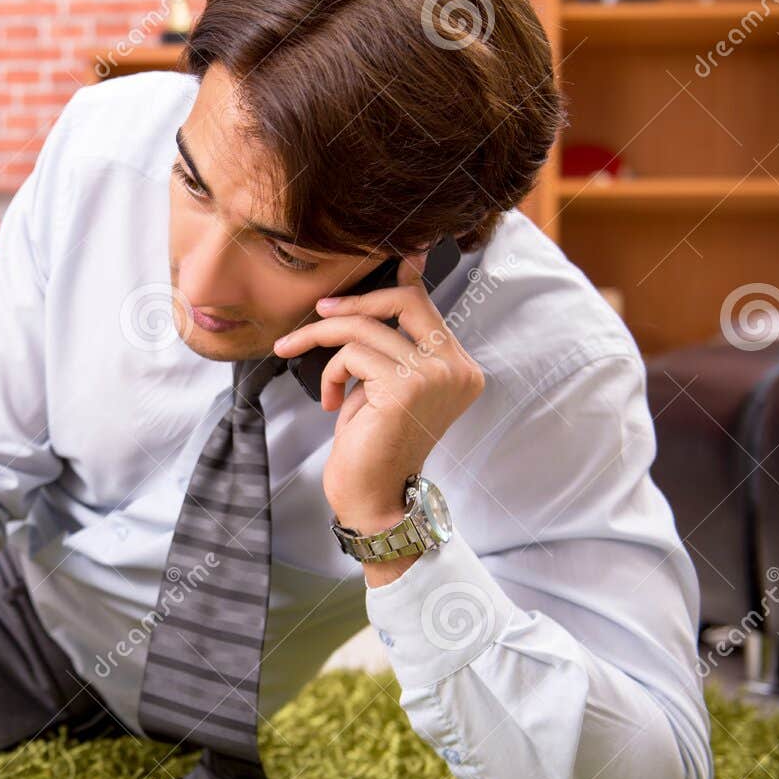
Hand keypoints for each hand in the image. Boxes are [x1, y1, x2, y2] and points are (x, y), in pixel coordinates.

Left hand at [272, 253, 482, 531]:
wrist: (372, 500)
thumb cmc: (372, 445)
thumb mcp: (382, 384)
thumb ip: (385, 345)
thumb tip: (377, 298)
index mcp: (458, 367)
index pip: (425, 307)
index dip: (393, 285)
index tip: (364, 278)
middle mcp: (455, 368)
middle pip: (404, 302)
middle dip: (354, 303)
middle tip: (319, 313)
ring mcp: (435, 376)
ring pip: (365, 328)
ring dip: (328, 348)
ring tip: (327, 386)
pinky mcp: (406, 387)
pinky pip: (352, 354)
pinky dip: (333, 374)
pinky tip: (333, 404)